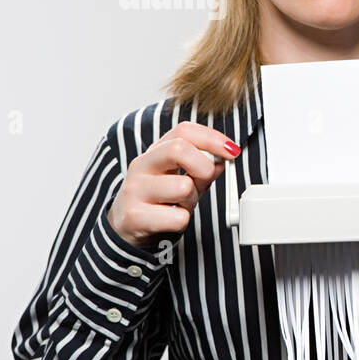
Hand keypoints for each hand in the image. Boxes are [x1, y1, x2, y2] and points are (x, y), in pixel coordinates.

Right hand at [108, 121, 239, 247]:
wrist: (126, 228)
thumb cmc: (159, 201)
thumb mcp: (182, 179)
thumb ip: (203, 169)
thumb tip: (221, 161)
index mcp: (155, 152)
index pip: (183, 131)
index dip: (212, 138)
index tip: (232, 151)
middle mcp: (141, 166)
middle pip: (178, 149)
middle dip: (203, 166)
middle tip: (204, 181)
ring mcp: (135, 190)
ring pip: (183, 187)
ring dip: (191, 200)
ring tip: (179, 205)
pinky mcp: (134, 216)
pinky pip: (178, 217)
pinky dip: (182, 221)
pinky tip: (169, 220)